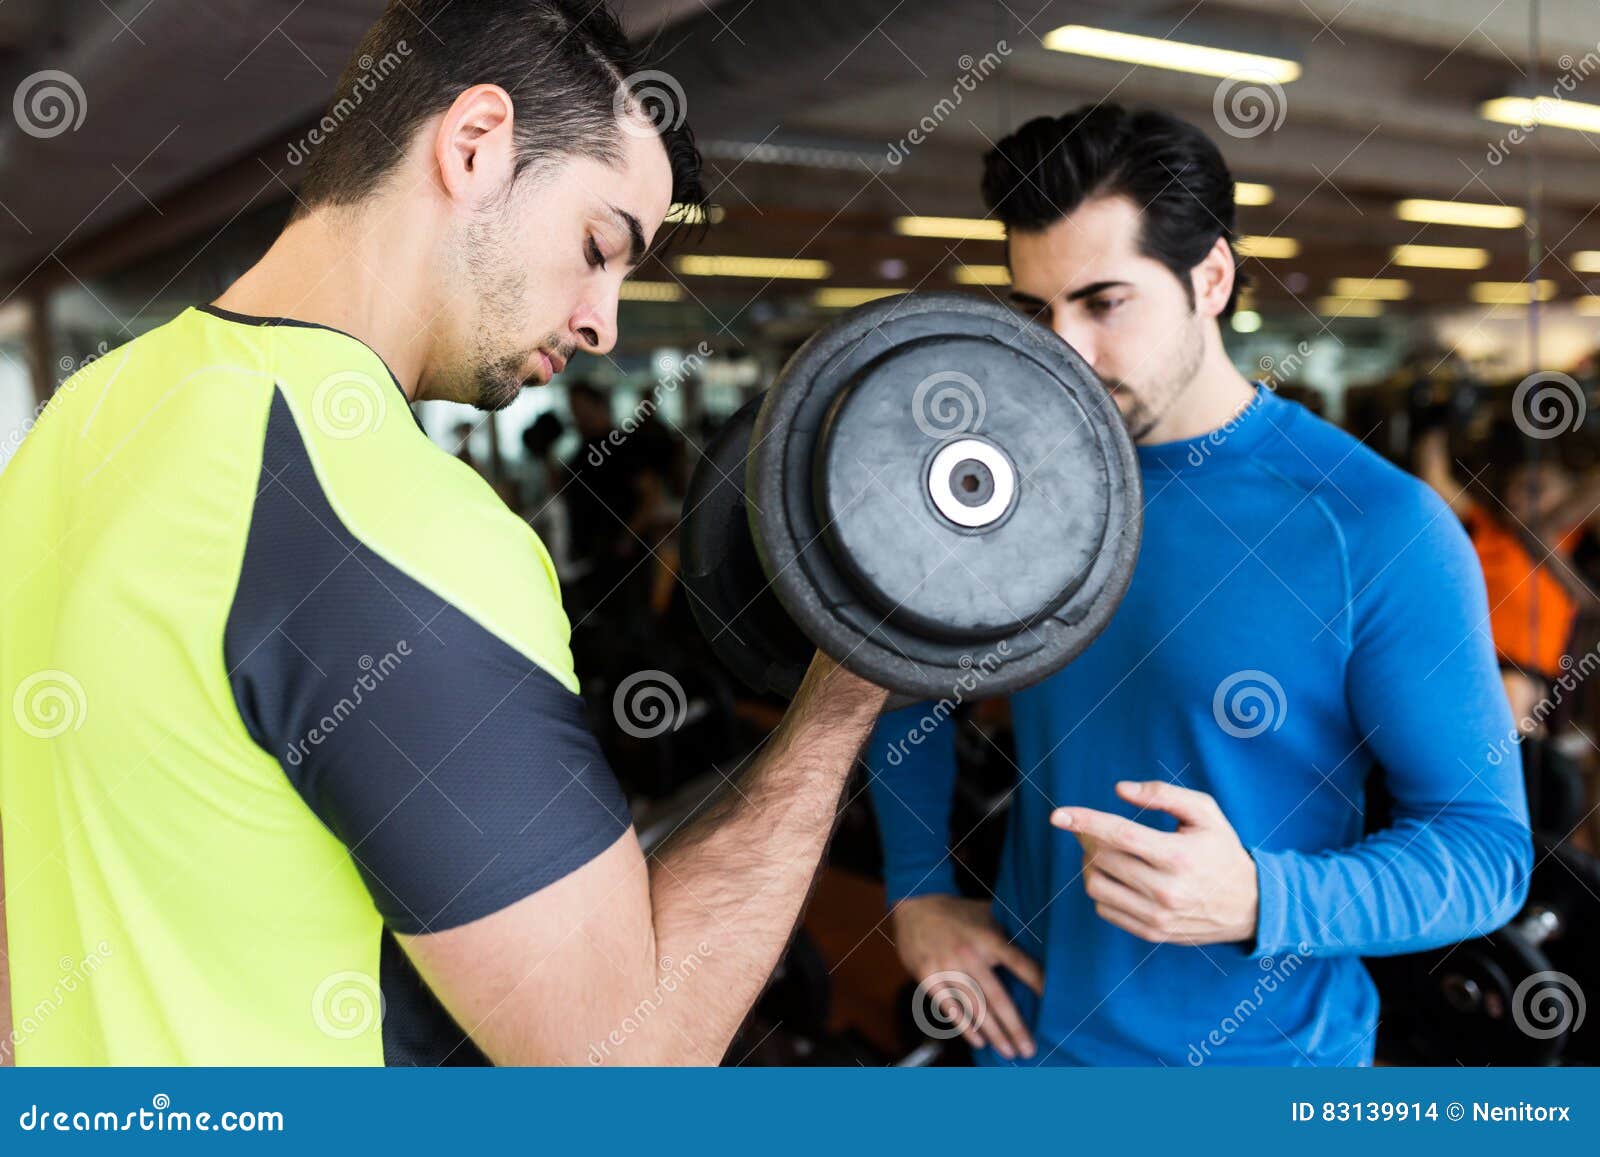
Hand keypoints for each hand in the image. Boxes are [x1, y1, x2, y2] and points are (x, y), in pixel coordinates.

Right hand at [889, 894, 1042, 1059]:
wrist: (916, 905)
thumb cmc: (958, 913)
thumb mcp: (986, 913)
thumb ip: (1008, 931)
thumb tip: (1041, 944)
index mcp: (987, 938)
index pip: (1019, 963)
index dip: (1037, 983)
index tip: (1054, 1004)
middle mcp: (969, 954)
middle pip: (997, 997)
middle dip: (1015, 1027)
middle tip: (1029, 1050)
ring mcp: (947, 967)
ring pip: (974, 1008)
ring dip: (993, 1033)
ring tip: (1009, 1052)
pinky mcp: (928, 976)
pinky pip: (949, 1008)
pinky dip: (965, 1027)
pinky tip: (980, 1041)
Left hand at [1051, 780, 1258, 945]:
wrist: (1249, 905)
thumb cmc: (1222, 850)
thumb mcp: (1204, 812)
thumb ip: (1163, 794)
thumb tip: (1119, 789)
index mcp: (1178, 856)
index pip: (1120, 834)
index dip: (1085, 821)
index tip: (1058, 815)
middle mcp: (1166, 890)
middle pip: (1102, 858)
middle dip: (1088, 837)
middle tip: (1094, 828)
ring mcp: (1157, 917)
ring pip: (1096, 885)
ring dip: (1090, 863)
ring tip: (1105, 851)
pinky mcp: (1150, 933)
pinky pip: (1104, 909)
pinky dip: (1100, 887)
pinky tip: (1116, 875)